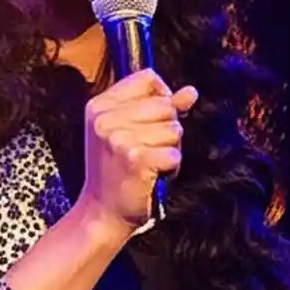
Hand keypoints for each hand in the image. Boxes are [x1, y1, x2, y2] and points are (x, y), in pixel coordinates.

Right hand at [78, 68, 197, 233]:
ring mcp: (119, 139)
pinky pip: (174, 153)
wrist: (104, 211)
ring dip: (169, 147)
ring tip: (149, 162)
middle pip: (164, 103)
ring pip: (173, 129)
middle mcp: (105, 119)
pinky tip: (154, 174)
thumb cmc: (118, 169)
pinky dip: (171, 165)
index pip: (147, 77)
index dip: (161, 95)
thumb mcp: (130, 130)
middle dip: (167, 126)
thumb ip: (160, 106)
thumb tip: (191, 91)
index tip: (153, 118)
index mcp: (99, 105)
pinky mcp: (136, 160)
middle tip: (147, 148)